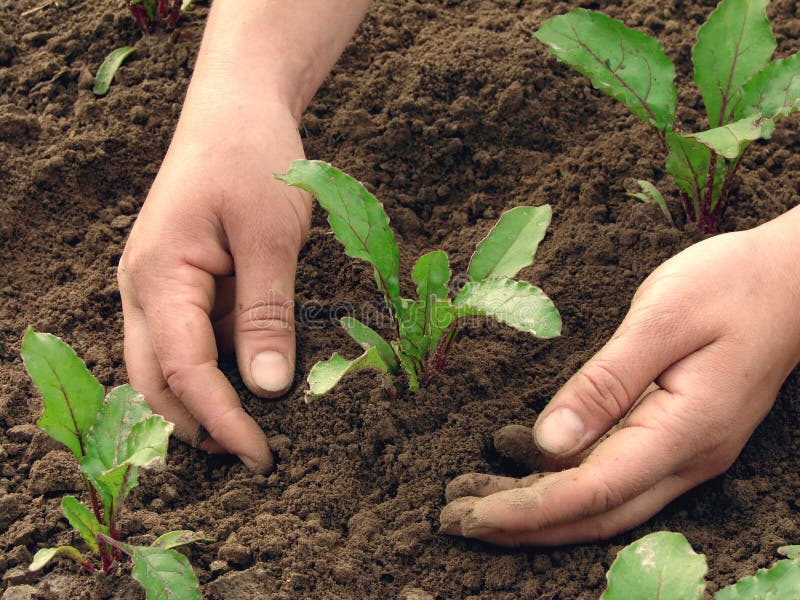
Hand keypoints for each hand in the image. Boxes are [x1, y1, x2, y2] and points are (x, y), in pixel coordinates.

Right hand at [118, 99, 309, 472]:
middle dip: (199, 423)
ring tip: (255, 427)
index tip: (261, 454)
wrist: (236, 108)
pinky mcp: (181, 282)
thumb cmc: (252, 158)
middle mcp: (144, 289)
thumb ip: (267, 314)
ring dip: (206, 399)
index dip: (221, 419)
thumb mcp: (271, 237)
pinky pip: (191, 337)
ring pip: (170, 364)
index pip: (182, 372)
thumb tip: (268, 389)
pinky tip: (252, 376)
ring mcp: (158, 286)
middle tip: (252, 455)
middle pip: (156, 380)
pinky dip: (217, 366)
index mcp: (158, 277)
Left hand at [440, 213, 799, 544]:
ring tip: (474, 499)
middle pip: (593, 513)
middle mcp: (688, 457)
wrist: (792, 279)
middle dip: (521, 523)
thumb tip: (547, 441)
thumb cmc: (731, 286)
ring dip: (538, 509)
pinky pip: (615, 477)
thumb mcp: (662, 320)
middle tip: (454, 517)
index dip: (526, 509)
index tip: (469, 514)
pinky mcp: (679, 437)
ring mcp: (688, 453)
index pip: (591, 491)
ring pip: (603, 503)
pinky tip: (523, 466)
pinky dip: (564, 483)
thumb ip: (604, 383)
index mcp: (684, 431)